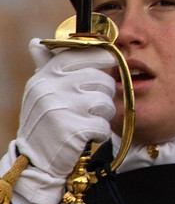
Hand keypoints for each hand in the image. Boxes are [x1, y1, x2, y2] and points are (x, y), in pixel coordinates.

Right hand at [16, 41, 118, 174]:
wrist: (34, 160)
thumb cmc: (44, 122)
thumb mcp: (41, 91)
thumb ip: (45, 66)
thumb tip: (35, 42)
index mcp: (45, 76)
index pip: (82, 54)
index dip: (102, 56)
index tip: (111, 60)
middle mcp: (51, 88)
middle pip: (102, 79)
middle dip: (104, 94)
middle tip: (90, 107)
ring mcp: (62, 108)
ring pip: (107, 101)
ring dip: (103, 115)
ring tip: (85, 121)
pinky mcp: (74, 129)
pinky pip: (104, 125)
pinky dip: (100, 133)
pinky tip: (85, 136)